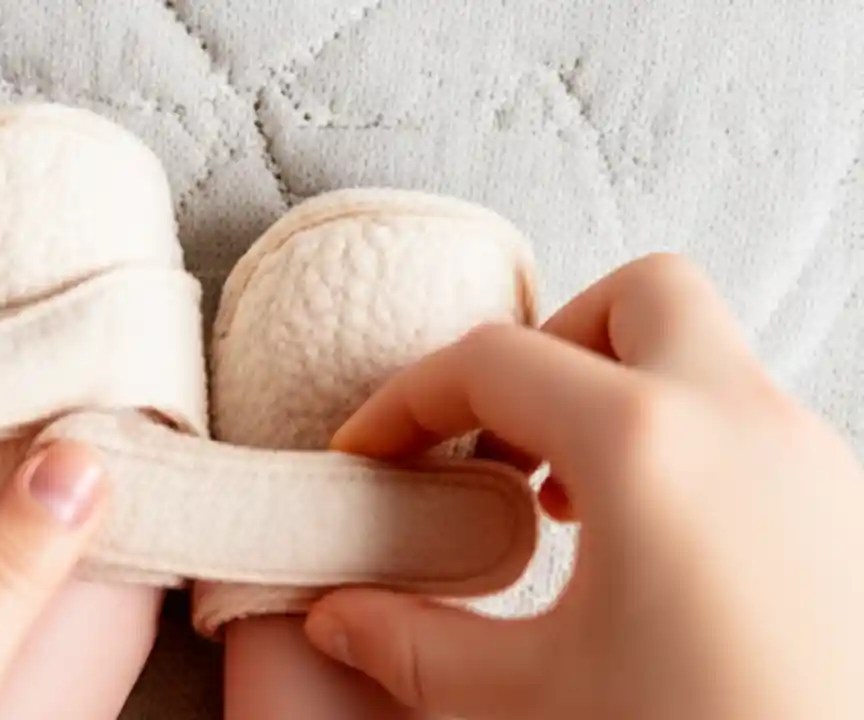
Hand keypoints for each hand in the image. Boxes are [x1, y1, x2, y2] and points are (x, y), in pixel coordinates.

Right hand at [304, 254, 863, 718]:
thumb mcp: (532, 704)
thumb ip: (416, 646)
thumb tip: (339, 619)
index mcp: (648, 447)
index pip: (495, 363)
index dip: (407, 401)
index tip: (370, 452)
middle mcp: (744, 423)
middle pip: (638, 297)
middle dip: (551, 345)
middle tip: (498, 434)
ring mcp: (812, 460)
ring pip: (705, 355)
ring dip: (617, 394)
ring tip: (559, 498)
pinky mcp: (844, 510)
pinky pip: (750, 423)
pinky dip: (679, 443)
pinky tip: (643, 541)